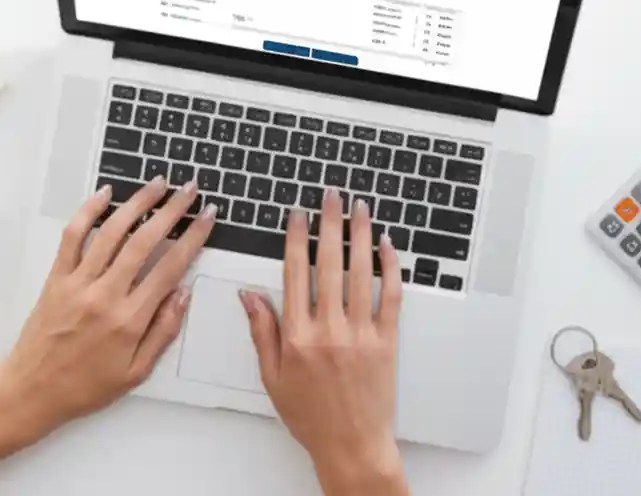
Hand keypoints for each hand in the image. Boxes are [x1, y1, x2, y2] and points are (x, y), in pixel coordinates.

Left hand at [0, 176, 215, 436]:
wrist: (32, 391)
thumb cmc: (84, 386)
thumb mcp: (136, 371)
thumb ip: (163, 330)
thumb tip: (183, 293)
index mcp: (129, 320)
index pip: (169, 267)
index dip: (192, 237)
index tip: (207, 217)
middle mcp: (104, 296)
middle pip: (144, 241)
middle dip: (171, 211)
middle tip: (189, 190)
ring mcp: (78, 284)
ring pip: (111, 232)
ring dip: (137, 203)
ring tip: (157, 184)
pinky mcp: (56, 278)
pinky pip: (73, 237)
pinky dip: (88, 211)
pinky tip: (104, 194)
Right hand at [240, 189, 408, 495]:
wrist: (351, 445)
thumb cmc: (310, 416)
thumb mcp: (272, 377)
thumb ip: (262, 331)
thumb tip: (249, 294)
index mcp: (298, 337)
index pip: (295, 274)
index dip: (295, 238)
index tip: (297, 214)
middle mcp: (330, 330)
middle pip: (329, 264)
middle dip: (329, 224)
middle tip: (331, 196)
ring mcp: (362, 334)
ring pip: (361, 273)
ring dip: (361, 235)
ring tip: (360, 208)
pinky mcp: (387, 341)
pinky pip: (391, 296)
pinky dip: (391, 268)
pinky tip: (387, 246)